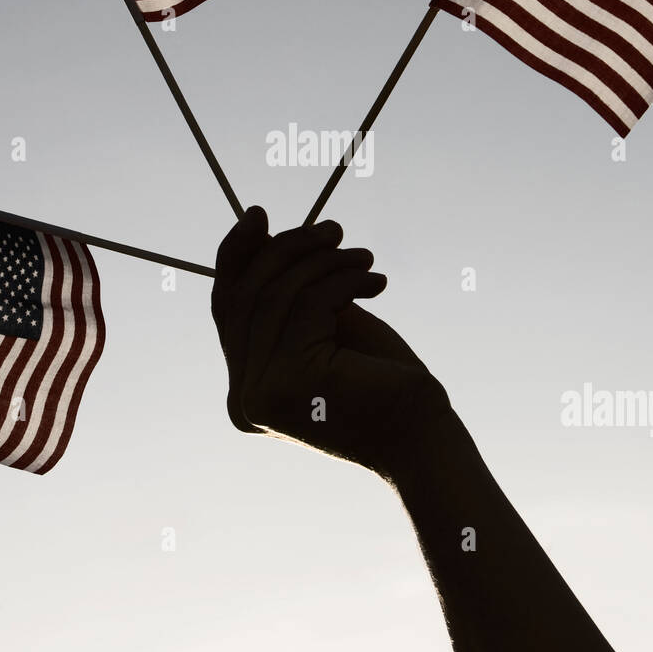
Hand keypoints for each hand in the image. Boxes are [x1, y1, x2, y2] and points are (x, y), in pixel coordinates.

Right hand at [211, 207, 449, 477]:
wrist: (425, 437)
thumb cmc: (384, 383)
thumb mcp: (328, 327)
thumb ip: (291, 293)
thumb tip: (260, 232)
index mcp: (247, 390)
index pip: (227, 309)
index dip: (236, 256)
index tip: (258, 214)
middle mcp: (243, 397)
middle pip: (246, 296)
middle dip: (289, 249)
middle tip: (335, 230)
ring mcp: (260, 393)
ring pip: (277, 295)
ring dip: (325, 262)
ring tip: (365, 258)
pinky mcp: (289, 380)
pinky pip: (308, 303)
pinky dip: (343, 281)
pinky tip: (376, 283)